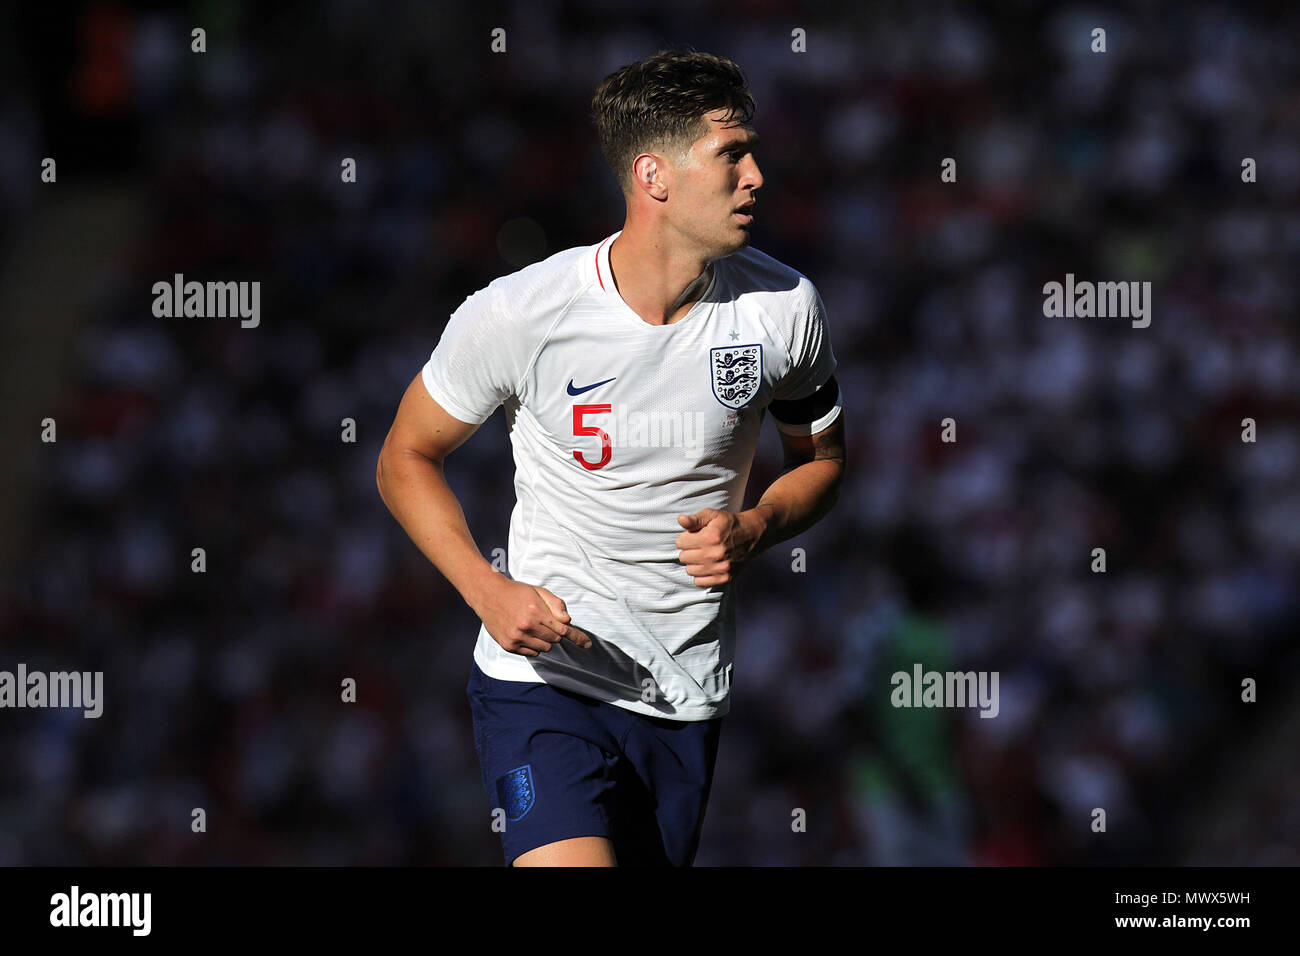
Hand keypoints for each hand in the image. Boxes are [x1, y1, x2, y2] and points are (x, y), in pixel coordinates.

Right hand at [472, 577, 590, 656]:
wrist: (488, 594)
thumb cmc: (517, 592)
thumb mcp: (539, 591)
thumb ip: (556, 605)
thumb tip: (568, 621)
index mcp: (535, 612)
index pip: (562, 629)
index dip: (576, 636)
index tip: (587, 644)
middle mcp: (525, 627)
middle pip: (554, 640)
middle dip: (554, 633)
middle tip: (544, 622)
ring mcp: (516, 638)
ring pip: (544, 648)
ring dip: (544, 640)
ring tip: (533, 627)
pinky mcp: (508, 645)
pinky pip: (531, 653)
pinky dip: (533, 646)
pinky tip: (525, 633)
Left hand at [674, 508, 765, 586]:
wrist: (751, 535)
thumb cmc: (728, 523)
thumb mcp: (712, 515)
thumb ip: (694, 519)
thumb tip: (680, 520)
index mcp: (710, 537)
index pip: (680, 543)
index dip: (685, 538)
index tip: (694, 536)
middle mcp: (715, 554)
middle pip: (683, 557)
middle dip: (688, 550)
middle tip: (698, 546)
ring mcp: (721, 568)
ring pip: (690, 570)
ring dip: (693, 563)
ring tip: (703, 555)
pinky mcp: (725, 578)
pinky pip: (700, 582)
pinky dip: (700, 575)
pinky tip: (707, 566)